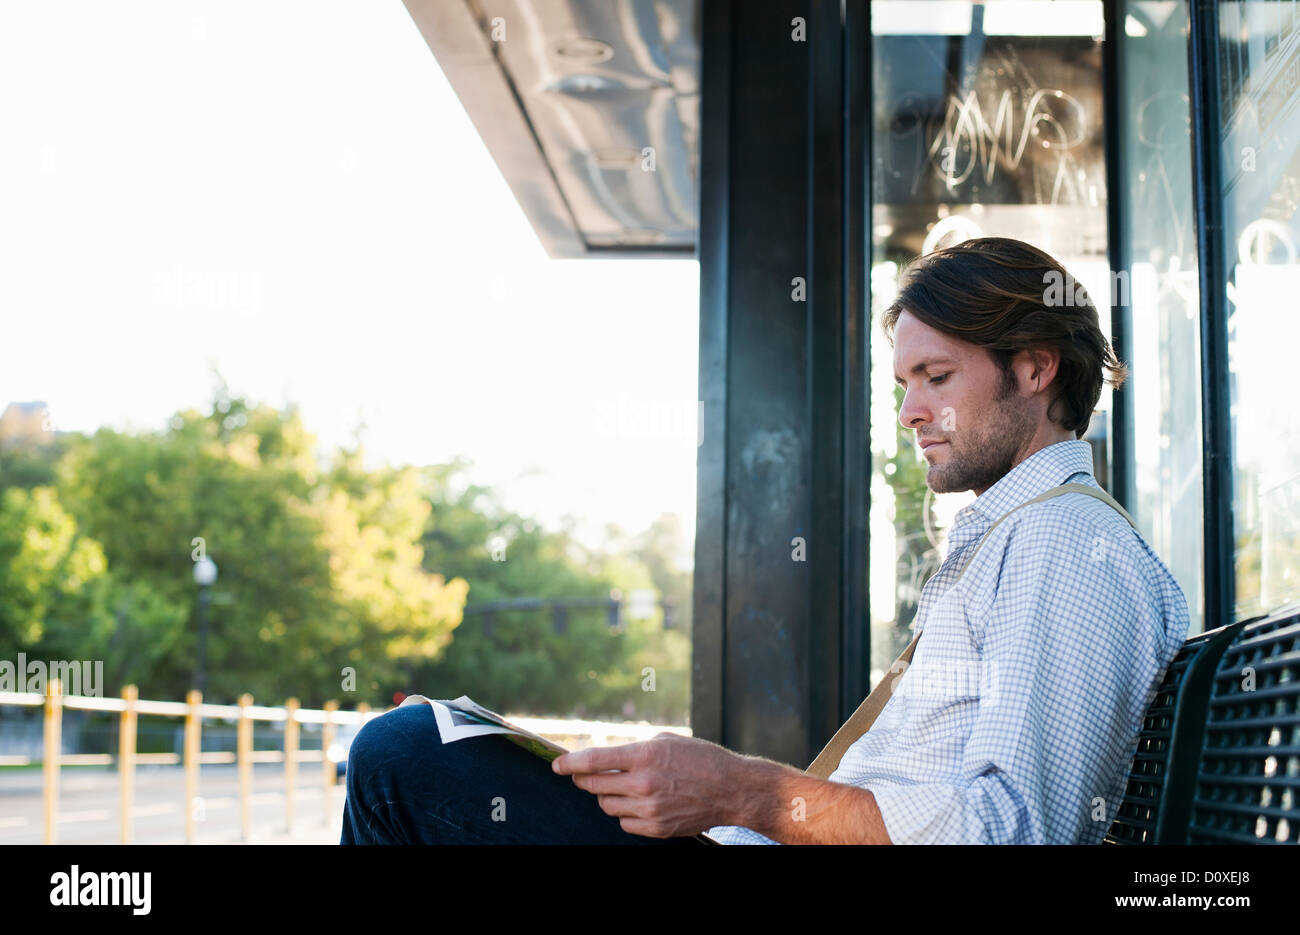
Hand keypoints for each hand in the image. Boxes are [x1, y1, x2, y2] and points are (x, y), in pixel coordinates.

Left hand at [551, 733, 743, 837]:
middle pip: (594, 785)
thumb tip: (605, 757)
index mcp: (646, 755)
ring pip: (607, 805)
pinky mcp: (656, 828)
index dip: (570, 763)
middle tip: (583, 775)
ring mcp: (650, 809)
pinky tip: (638, 804)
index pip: (594, 760)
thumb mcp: (667, 741)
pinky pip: (623, 823)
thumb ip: (635, 748)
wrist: (732, 789)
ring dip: (607, 795)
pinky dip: (624, 813)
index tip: (557, 765)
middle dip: (583, 779)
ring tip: (623, 787)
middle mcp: (644, 783)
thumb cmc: (701, 758)